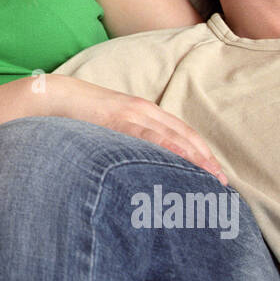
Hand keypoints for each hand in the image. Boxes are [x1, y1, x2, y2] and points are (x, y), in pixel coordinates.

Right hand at [59, 77, 227, 182]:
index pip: (182, 134)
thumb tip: (140, 165)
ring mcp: (132, 114)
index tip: (216, 174)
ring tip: (211, 178)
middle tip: (223, 184)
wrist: (57, 96)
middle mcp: (145, 111)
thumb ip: (129, 140)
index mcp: (145, 112)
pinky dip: (168, 146)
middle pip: (185, 136)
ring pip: (173, 137)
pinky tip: (182, 158)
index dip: (202, 153)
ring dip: (195, 157)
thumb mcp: (112, 128)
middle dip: (206, 159)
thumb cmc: (82, 116)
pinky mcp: (117, 119)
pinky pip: (147, 135)